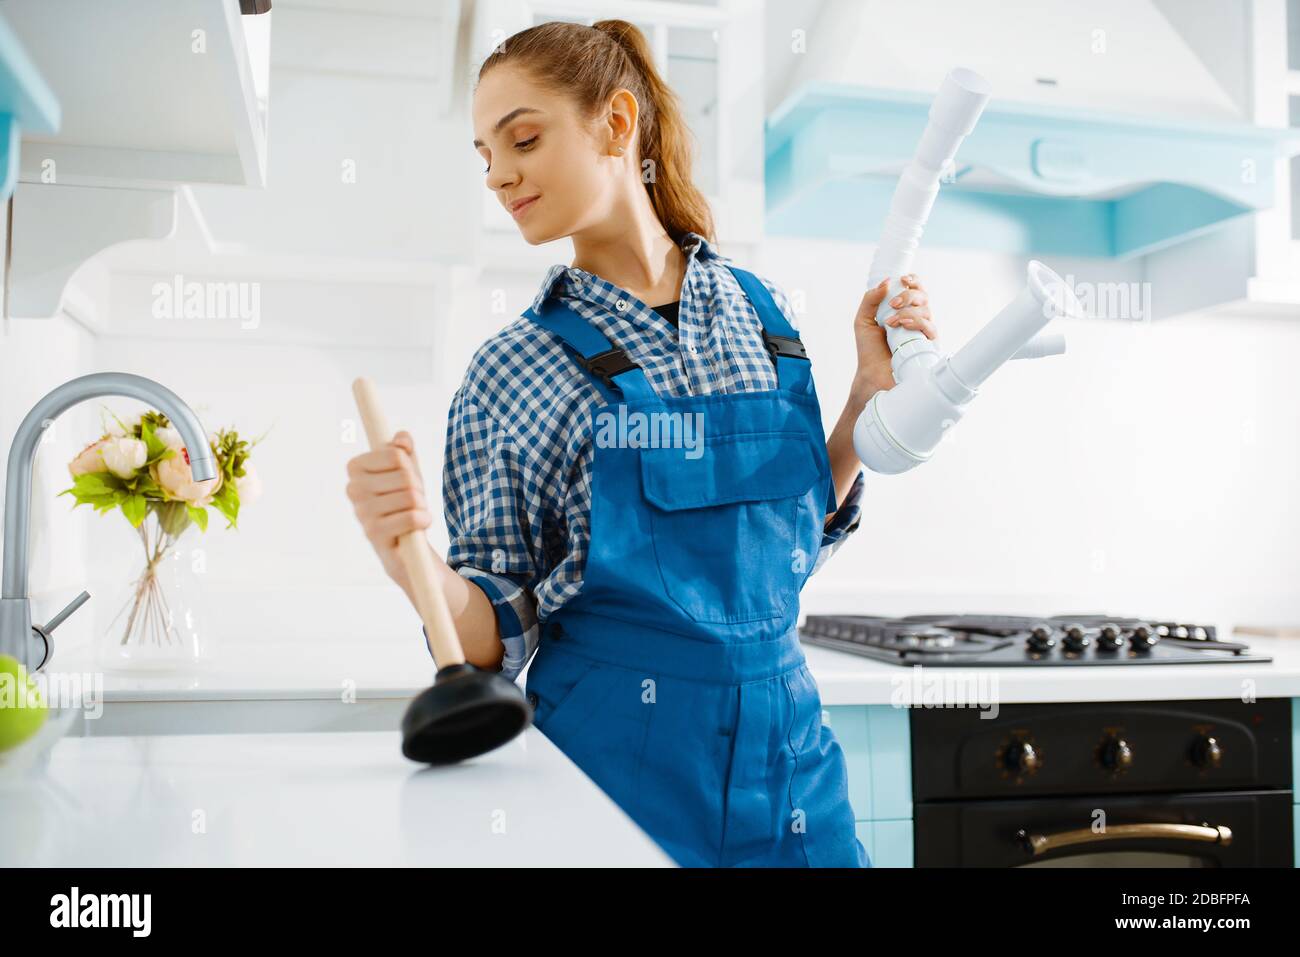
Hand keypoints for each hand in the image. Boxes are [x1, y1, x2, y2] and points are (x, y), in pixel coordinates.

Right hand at [345, 430, 432, 596]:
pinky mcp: (373, 534)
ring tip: (414, 513)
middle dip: (418, 488)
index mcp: (356, 467)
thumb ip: (404, 449)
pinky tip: (418, 525)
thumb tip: (402, 438)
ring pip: (410, 497)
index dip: (411, 466)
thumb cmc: (405, 503)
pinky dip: (423, 520)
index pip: (395, 454)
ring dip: (422, 506)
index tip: (407, 478)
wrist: (406, 546)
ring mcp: (361, 512)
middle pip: (404, 475)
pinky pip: (411, 517)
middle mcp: (353, 488)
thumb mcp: (408, 471)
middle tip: (413, 500)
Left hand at [851, 273, 936, 398]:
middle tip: (892, 304)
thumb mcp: (863, 320)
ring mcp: (924, 332)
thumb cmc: (869, 350)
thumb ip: (870, 299)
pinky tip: (904, 326)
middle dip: (908, 296)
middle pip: (923, 297)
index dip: (913, 281)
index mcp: (903, 310)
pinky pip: (930, 328)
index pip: (915, 289)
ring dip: (908, 312)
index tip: (903, 280)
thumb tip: (886, 282)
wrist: (872, 374)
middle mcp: (916, 319)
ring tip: (890, 323)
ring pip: (926, 311)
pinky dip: (918, 323)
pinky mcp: (929, 346)